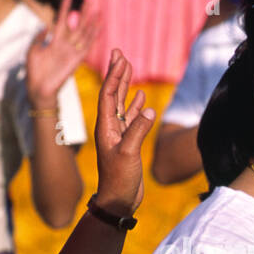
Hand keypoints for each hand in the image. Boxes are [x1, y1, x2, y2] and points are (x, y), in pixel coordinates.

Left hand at [25, 0, 100, 107]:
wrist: (38, 88)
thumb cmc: (34, 71)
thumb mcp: (33, 50)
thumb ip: (39, 38)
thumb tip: (46, 26)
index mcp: (55, 42)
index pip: (61, 21)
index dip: (64, 9)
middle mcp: (65, 45)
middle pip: (77, 25)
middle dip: (83, 13)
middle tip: (89, 0)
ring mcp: (72, 52)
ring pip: (84, 33)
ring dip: (91, 22)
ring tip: (97, 10)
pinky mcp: (76, 60)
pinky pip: (87, 46)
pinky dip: (93, 35)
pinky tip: (98, 26)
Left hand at [93, 49, 153, 216]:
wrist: (118, 201)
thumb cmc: (120, 179)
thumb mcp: (128, 153)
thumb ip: (138, 130)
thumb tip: (148, 109)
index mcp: (105, 127)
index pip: (108, 94)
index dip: (114, 74)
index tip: (119, 56)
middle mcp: (110, 127)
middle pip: (112, 94)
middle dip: (117, 73)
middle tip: (119, 53)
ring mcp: (118, 135)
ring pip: (121, 104)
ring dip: (125, 86)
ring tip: (129, 68)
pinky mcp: (128, 143)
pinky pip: (131, 118)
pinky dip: (135, 106)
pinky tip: (141, 96)